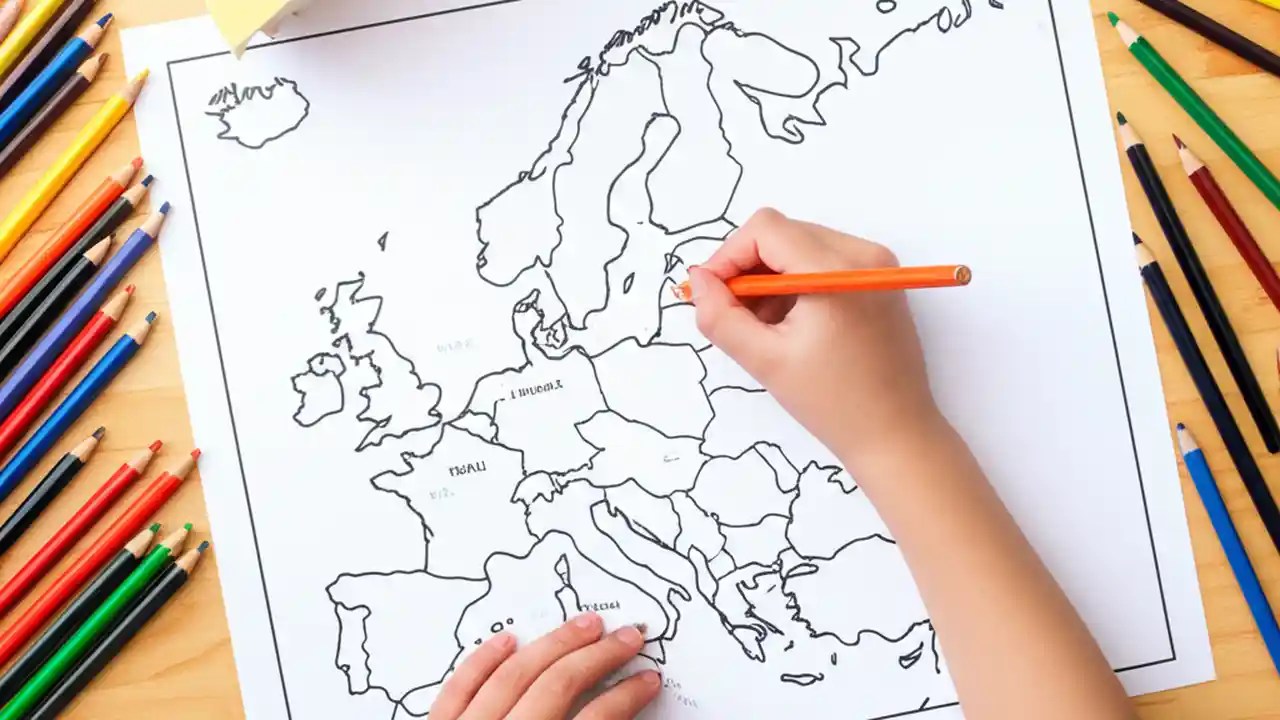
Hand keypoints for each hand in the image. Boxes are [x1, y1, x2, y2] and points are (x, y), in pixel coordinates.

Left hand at [429, 613, 659, 719]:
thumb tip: (622, 709)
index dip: (626, 698)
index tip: (648, 680)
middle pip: (557, 686)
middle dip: (598, 657)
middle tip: (628, 638)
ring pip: (512, 676)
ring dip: (552, 646)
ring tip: (584, 626)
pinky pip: (459, 689)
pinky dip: (483, 661)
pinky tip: (507, 640)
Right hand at [690, 208, 945, 472]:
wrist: (896, 434)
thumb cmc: (833, 403)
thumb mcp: (765, 361)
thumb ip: (721, 316)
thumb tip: (698, 280)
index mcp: (835, 270)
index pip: (766, 229)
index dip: (728, 256)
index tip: (712, 294)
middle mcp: (863, 254)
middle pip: (784, 233)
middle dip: (749, 268)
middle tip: (735, 315)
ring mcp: (878, 264)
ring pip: (802, 245)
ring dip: (772, 277)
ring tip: (765, 327)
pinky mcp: (880, 279)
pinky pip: (825, 260)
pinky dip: (798, 282)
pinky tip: (792, 325)